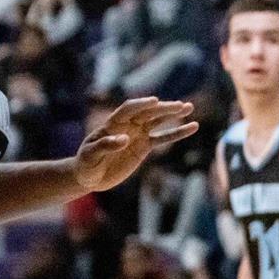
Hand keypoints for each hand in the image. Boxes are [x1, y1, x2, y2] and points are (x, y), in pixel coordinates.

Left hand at [75, 97, 198, 191]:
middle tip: (180, 105)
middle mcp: (128, 125)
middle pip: (148, 112)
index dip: (140, 104)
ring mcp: (138, 134)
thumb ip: (106, 146)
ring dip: (173, 114)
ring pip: (158, 121)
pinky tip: (192, 127)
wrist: (90, 177)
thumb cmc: (86, 163)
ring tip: (189, 107)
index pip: (128, 109)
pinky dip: (177, 133)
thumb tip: (125, 139)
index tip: (154, 101)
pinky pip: (163, 138)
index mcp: (113, 123)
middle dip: (163, 108)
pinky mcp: (145, 146)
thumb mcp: (91, 155)